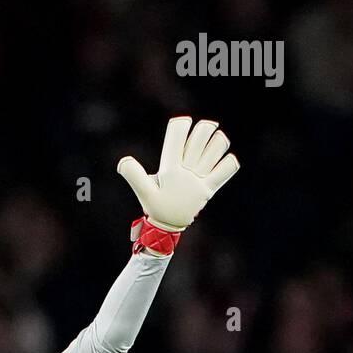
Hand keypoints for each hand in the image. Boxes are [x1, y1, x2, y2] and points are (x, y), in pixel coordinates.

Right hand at [118, 117, 238, 232]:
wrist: (168, 228)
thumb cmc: (155, 206)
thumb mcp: (143, 191)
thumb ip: (133, 174)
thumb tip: (124, 160)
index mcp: (169, 169)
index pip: (176, 136)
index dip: (180, 124)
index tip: (181, 124)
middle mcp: (186, 172)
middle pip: (201, 137)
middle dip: (205, 128)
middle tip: (205, 128)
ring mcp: (200, 180)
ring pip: (216, 149)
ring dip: (219, 141)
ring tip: (215, 140)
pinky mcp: (210, 189)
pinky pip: (226, 170)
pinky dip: (229, 162)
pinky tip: (223, 159)